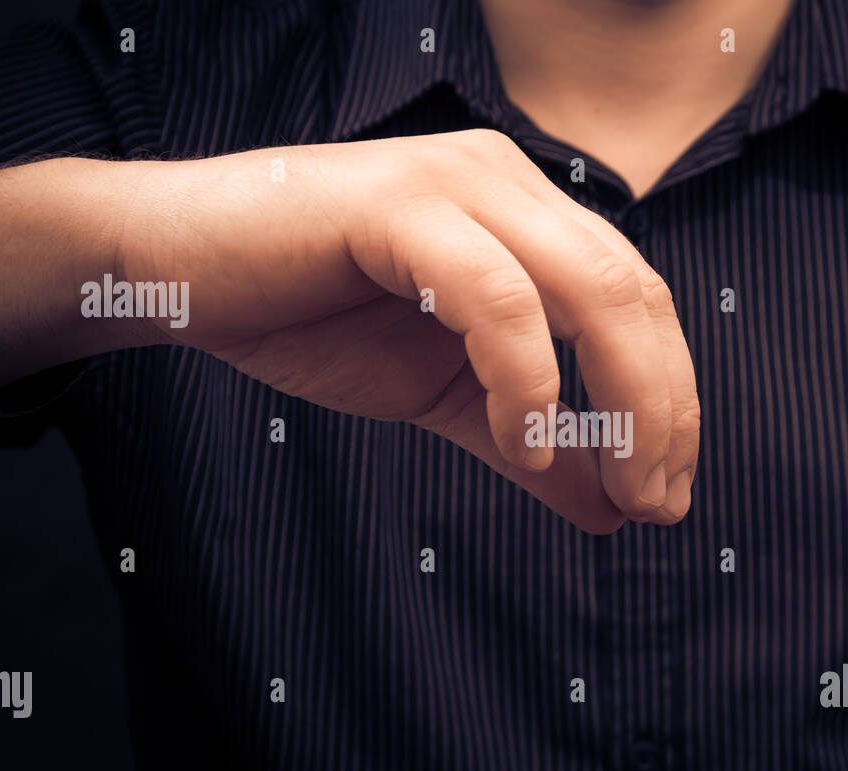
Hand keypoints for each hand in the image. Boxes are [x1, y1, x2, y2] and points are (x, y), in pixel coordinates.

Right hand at [120, 130, 699, 531]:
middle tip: (655, 502)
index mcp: (528, 218)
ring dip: (624, 399)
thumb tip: (613, 509)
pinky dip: (526, 379)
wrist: (176, 271)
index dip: (670, 400)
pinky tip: (526, 443)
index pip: (639, 303)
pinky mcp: (398, 206)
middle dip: (664, 408)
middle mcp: (508, 185)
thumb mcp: (444, 398)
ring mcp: (457, 186)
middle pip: (636, 295)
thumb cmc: (308, 317)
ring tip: (616, 488)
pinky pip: (495, 296)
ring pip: (589, 288)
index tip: (663, 494)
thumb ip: (527, 442)